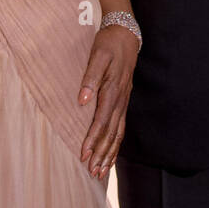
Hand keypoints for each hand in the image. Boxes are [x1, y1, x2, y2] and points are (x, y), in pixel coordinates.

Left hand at [78, 23, 138, 179]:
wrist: (126, 35)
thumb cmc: (108, 44)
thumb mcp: (97, 56)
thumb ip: (90, 78)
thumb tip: (82, 101)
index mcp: (113, 89)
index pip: (102, 120)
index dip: (93, 139)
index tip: (83, 154)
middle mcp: (120, 99)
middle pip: (112, 133)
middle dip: (102, 154)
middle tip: (92, 172)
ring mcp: (124, 101)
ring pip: (118, 133)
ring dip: (109, 153)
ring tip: (101, 171)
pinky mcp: (123, 100)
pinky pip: (121, 126)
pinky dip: (115, 143)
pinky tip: (110, 153)